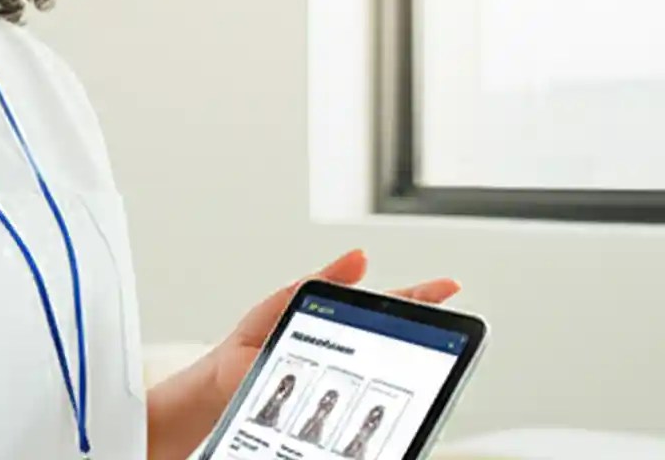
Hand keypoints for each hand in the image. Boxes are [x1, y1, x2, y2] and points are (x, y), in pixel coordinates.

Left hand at [208, 249, 461, 403]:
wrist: (221, 386)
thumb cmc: (251, 345)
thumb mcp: (283, 304)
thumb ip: (320, 281)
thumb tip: (359, 257)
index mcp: (343, 324)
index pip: (391, 306)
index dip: (421, 296)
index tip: (448, 286)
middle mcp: (352, 354)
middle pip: (400, 341)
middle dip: (427, 327)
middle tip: (447, 318)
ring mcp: (346, 382)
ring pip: (390, 378)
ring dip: (411, 370)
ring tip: (427, 355)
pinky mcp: (334, 410)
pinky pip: (364, 412)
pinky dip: (380, 411)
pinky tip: (394, 405)